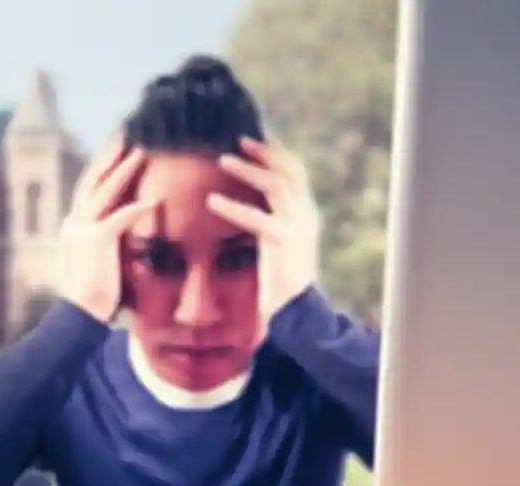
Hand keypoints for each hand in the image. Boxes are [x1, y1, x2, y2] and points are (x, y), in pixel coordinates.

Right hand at [55, 139, 157, 322]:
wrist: (76, 315)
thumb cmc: (90, 296)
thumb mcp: (94, 262)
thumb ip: (105, 244)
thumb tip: (125, 237)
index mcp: (73, 226)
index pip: (87, 190)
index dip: (100, 170)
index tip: (114, 152)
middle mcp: (74, 223)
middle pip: (92, 181)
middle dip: (108, 157)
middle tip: (124, 138)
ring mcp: (82, 230)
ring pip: (105, 192)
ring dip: (123, 171)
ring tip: (140, 153)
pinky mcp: (96, 242)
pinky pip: (119, 218)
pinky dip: (136, 208)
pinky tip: (153, 200)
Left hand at [208, 136, 320, 330]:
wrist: (298, 312)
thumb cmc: (282, 281)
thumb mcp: (278, 244)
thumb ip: (269, 220)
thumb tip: (248, 202)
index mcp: (306, 213)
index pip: (296, 172)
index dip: (276, 153)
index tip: (254, 139)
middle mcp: (307, 215)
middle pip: (289, 170)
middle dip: (264, 152)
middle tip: (238, 140)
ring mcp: (298, 226)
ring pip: (276, 185)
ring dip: (248, 170)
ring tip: (222, 160)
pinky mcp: (284, 242)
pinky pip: (257, 218)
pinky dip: (233, 207)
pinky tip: (212, 201)